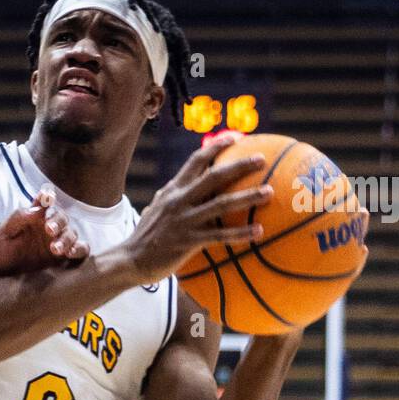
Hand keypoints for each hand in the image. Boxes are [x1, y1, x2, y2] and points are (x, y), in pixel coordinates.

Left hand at [0, 186, 89, 275]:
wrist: (0, 278)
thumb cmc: (1, 253)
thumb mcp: (2, 234)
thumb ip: (17, 218)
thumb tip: (35, 211)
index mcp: (33, 217)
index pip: (43, 203)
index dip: (46, 197)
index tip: (45, 197)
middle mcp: (48, 227)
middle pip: (61, 218)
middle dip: (57, 222)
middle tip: (49, 229)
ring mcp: (59, 242)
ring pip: (71, 233)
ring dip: (66, 238)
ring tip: (55, 248)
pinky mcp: (66, 258)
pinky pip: (81, 250)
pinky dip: (79, 249)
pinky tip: (70, 253)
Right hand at [119, 133, 271, 284]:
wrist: (129, 261)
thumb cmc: (145, 237)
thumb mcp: (156, 209)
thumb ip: (171, 196)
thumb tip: (181, 186)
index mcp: (173, 190)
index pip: (195, 161)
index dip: (216, 147)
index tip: (235, 138)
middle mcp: (179, 201)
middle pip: (214, 176)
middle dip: (239, 165)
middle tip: (261, 158)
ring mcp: (184, 220)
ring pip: (221, 203)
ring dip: (248, 196)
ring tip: (269, 192)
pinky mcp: (188, 241)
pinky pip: (220, 235)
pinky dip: (240, 233)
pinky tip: (258, 231)